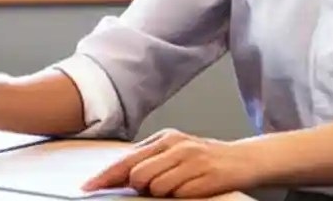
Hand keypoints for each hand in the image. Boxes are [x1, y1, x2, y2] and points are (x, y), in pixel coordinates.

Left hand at [81, 129, 256, 197]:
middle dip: (138, 186)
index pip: (126, 159)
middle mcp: (175, 145)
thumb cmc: (205, 158)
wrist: (244, 159)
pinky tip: (193, 187)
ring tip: (180, 184)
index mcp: (164, 138)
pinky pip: (179, 194)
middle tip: (155, 186)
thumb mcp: (175, 151)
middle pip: (137, 173)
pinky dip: (181, 195)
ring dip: (162, 192)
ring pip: (155, 186)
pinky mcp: (205, 175)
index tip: (88, 187)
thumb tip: (121, 175)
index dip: (105, 176)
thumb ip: (150, 159)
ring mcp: (191, 159)